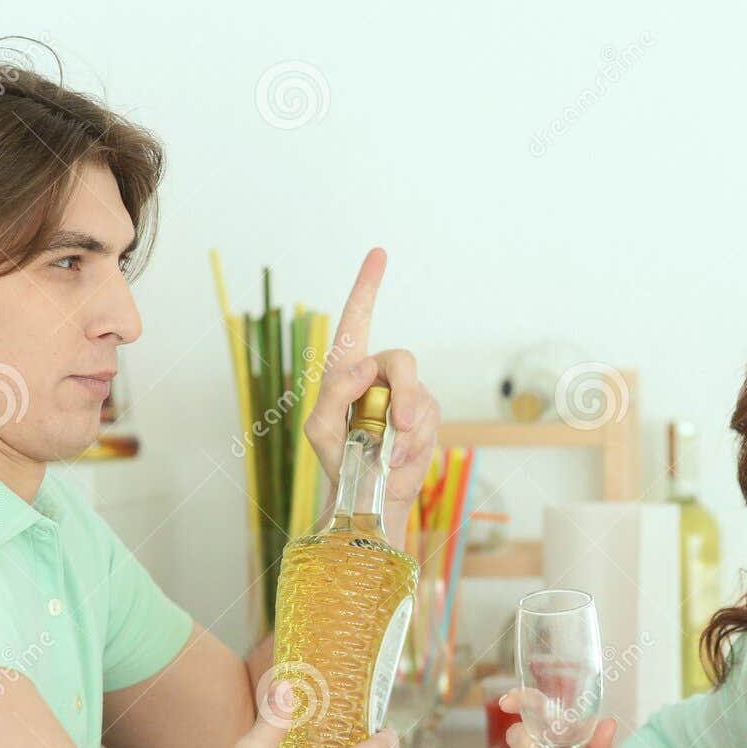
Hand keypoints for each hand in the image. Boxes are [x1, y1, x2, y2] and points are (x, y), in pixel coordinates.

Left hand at [302, 248, 438, 534]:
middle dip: (401, 391)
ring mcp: (405, 394)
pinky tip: (397, 457)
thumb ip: (332, 394)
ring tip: (388, 452)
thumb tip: (366, 368)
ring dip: (403, 428)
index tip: (379, 254)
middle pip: (400, 359)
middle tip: (398, 423)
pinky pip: (427, 419)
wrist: (369, 494)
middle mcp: (378, 374)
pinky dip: (411, 442)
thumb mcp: (319, 429)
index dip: (367, 285)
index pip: (357, 319)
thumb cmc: (338, 458)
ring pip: (417, 394)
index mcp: (346, 368)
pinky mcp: (425, 414)